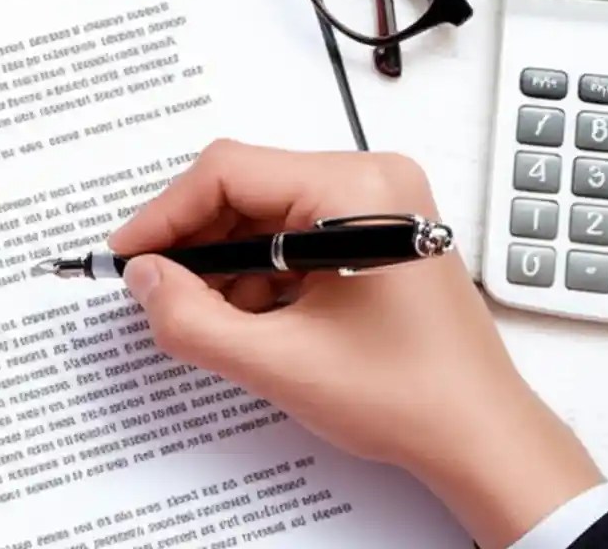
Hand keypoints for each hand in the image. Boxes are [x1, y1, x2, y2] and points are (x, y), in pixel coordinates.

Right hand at [109, 140, 602, 548]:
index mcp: (355, 191)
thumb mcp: (279, 362)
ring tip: (211, 316)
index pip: (229, 172)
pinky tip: (250, 317)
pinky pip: (295, 234)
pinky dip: (261, 271)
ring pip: (267, 214)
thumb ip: (194, 319)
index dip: (166, 215)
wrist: (479, 435)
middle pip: (247, 188)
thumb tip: (144, 278)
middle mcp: (372, 179)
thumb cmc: (408, 395)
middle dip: (197, 243)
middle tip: (156, 289)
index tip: (129, 256)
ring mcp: (380, 204)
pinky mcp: (378, 231)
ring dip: (227, 262)